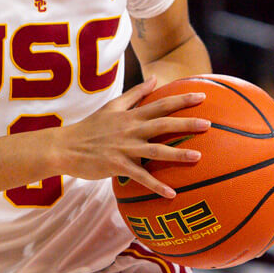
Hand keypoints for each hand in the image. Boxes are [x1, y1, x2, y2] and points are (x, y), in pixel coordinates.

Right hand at [55, 77, 208, 198]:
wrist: (64, 147)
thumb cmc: (90, 127)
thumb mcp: (112, 106)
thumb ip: (135, 93)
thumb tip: (155, 78)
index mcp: (131, 115)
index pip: (160, 104)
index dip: (181, 99)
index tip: (202, 95)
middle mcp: (130, 129)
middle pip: (163, 124)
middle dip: (186, 123)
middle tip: (208, 124)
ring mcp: (124, 148)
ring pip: (155, 150)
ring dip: (177, 154)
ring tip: (198, 157)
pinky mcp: (117, 165)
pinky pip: (141, 177)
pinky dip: (156, 185)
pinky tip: (172, 194)